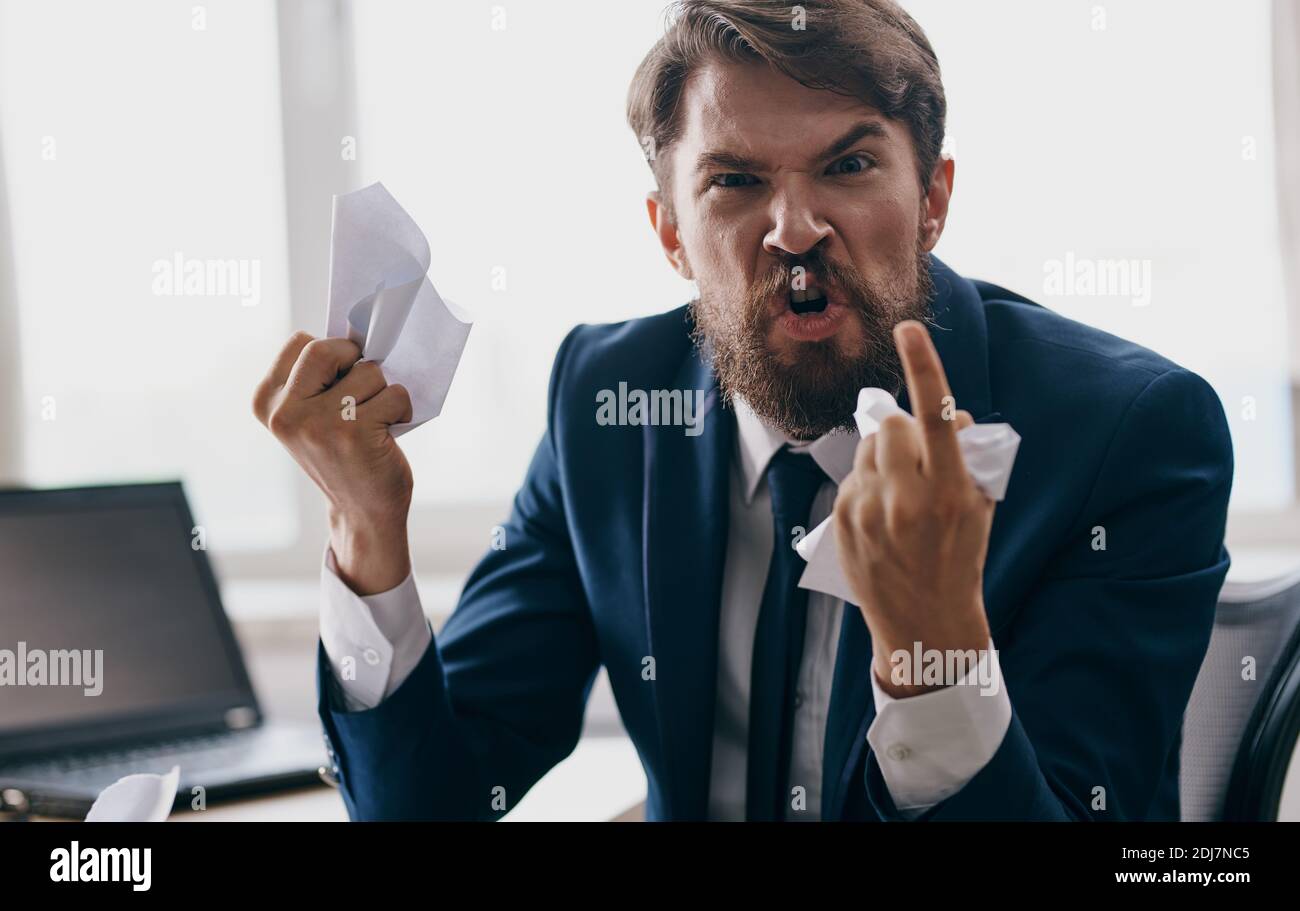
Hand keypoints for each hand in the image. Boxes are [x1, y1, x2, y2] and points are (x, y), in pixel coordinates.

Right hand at [252, 332, 413, 593]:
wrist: (362, 512)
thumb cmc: (344, 453)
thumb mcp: (312, 415)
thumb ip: (318, 376)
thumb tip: (359, 324)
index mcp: (267, 402)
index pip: (301, 341)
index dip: (333, 352)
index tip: (340, 377)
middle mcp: (286, 413)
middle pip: (328, 348)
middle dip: (357, 361)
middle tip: (363, 390)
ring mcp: (319, 424)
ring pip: (369, 372)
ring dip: (383, 393)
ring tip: (374, 422)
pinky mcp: (354, 433)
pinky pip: (394, 393)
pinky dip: (401, 409)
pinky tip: (388, 434)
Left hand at [831, 320, 994, 697]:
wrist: (926, 622)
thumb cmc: (960, 558)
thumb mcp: (978, 507)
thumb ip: (966, 456)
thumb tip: (950, 413)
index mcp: (949, 490)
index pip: (933, 415)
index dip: (923, 367)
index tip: (909, 329)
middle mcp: (906, 498)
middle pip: (889, 425)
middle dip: (901, 429)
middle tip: (913, 453)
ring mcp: (869, 511)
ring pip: (867, 450)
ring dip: (882, 457)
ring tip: (899, 493)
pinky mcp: (842, 521)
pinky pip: (851, 478)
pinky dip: (866, 484)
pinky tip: (881, 515)